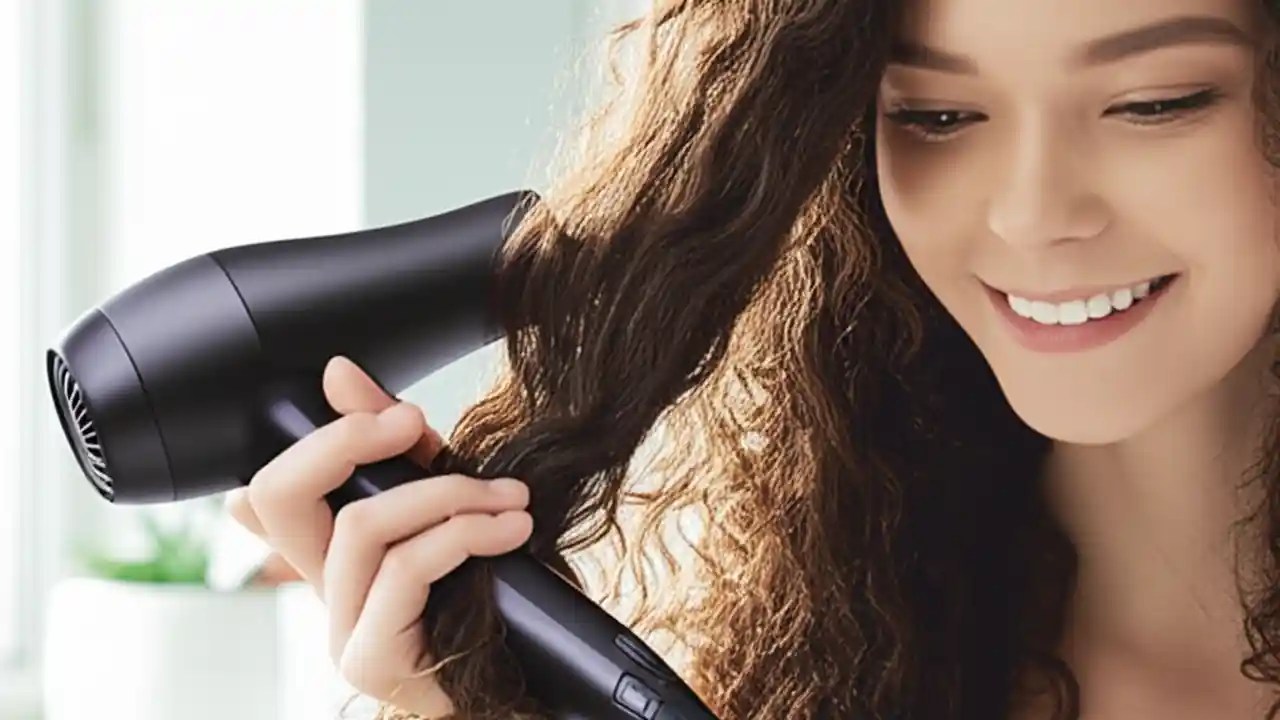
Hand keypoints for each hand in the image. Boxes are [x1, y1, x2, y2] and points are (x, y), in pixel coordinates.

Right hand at [224, 355, 532, 716]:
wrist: (542, 678)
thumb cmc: (500, 595)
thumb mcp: (455, 501)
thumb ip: (405, 448)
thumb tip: (339, 374)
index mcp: (335, 549)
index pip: (272, 485)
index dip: (318, 434)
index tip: (398, 412)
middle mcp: (325, 588)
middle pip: (277, 496)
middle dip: (346, 440)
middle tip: (414, 422)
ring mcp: (342, 628)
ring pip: (360, 525)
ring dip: (446, 493)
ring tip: (509, 498)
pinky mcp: (370, 660)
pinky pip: (404, 570)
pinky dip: (462, 535)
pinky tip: (510, 531)